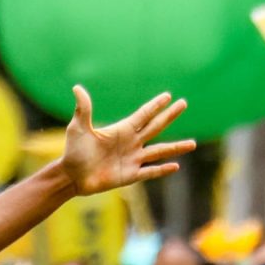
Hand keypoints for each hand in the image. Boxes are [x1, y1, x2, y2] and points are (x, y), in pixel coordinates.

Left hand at [60, 87, 194, 196]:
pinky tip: (176, 165)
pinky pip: (150, 171)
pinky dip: (162, 169)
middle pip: (155, 127)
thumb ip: (83, 109)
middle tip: (184, 103)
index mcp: (122, 130)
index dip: (155, 106)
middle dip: (169, 116)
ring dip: (176, 147)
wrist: (71, 176)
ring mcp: (132, 159)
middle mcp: (131, 143)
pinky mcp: (130, 175)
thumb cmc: (73, 152)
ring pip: (159, 151)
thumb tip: (77, 87)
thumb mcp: (78, 128)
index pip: (143, 115)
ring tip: (193, 143)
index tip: (168, 96)